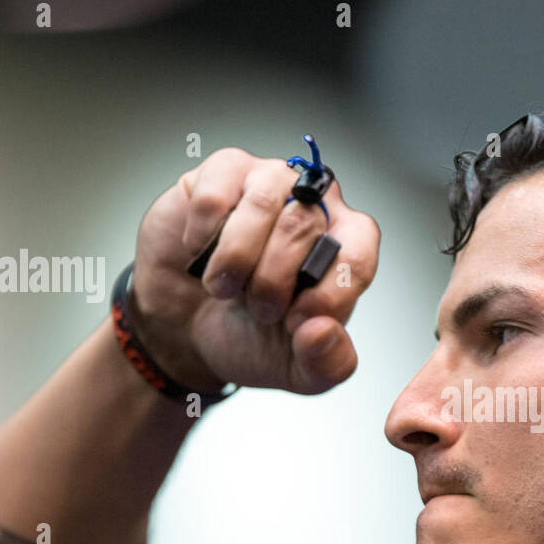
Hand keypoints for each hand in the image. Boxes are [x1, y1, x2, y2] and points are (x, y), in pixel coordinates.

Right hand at [129, 146, 380, 394]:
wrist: (185, 330)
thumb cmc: (250, 334)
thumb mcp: (297, 370)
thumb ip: (327, 362)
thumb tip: (323, 332)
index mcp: (345, 251)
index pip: (358, 254)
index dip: (326, 294)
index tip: (295, 323)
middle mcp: (315, 208)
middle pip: (304, 227)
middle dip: (270, 283)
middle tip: (256, 309)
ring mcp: (270, 183)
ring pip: (263, 204)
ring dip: (235, 259)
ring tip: (223, 286)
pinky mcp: (223, 173)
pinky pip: (217, 194)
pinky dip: (202, 235)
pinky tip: (200, 251)